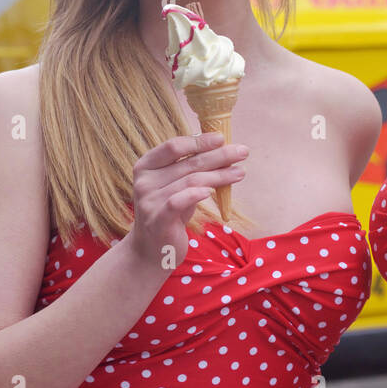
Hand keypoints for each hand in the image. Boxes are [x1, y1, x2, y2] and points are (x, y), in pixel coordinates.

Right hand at [123, 132, 247, 273]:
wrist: (150, 249)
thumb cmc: (169, 211)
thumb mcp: (177, 186)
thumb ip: (191, 169)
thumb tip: (224, 150)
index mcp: (146, 166)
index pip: (173, 146)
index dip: (199, 141)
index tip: (222, 138)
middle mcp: (144, 181)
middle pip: (188, 163)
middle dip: (219, 156)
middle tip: (243, 151)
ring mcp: (149, 201)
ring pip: (191, 181)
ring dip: (220, 175)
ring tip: (240, 172)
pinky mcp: (157, 220)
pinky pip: (178, 202)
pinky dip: (196, 194)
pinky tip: (212, 191)